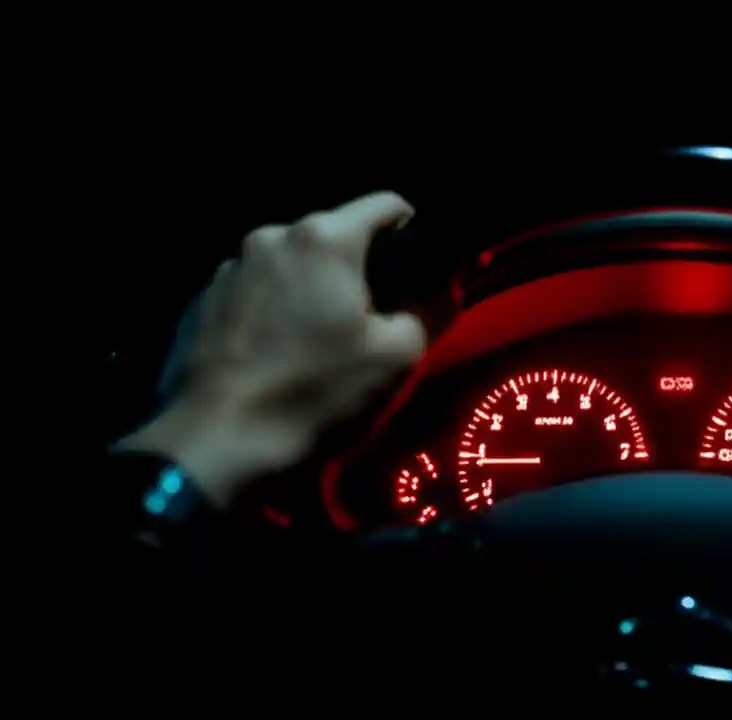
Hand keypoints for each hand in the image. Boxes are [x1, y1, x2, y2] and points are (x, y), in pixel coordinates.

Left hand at [120, 192, 426, 506]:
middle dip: (357, 269)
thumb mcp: (395, 358)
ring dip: (310, 290)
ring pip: (291, 265)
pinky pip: (255, 292)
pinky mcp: (202, 300)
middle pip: (334, 237)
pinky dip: (273, 312)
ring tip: (315, 343)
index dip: (412, 232)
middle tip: (368, 321)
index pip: (386, 204)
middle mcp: (272, 236)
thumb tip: (442, 292)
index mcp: (324, 239)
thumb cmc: (314, 392)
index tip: (416, 272)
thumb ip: (429, 312)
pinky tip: (275, 356)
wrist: (217, 441)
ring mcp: (230, 267)